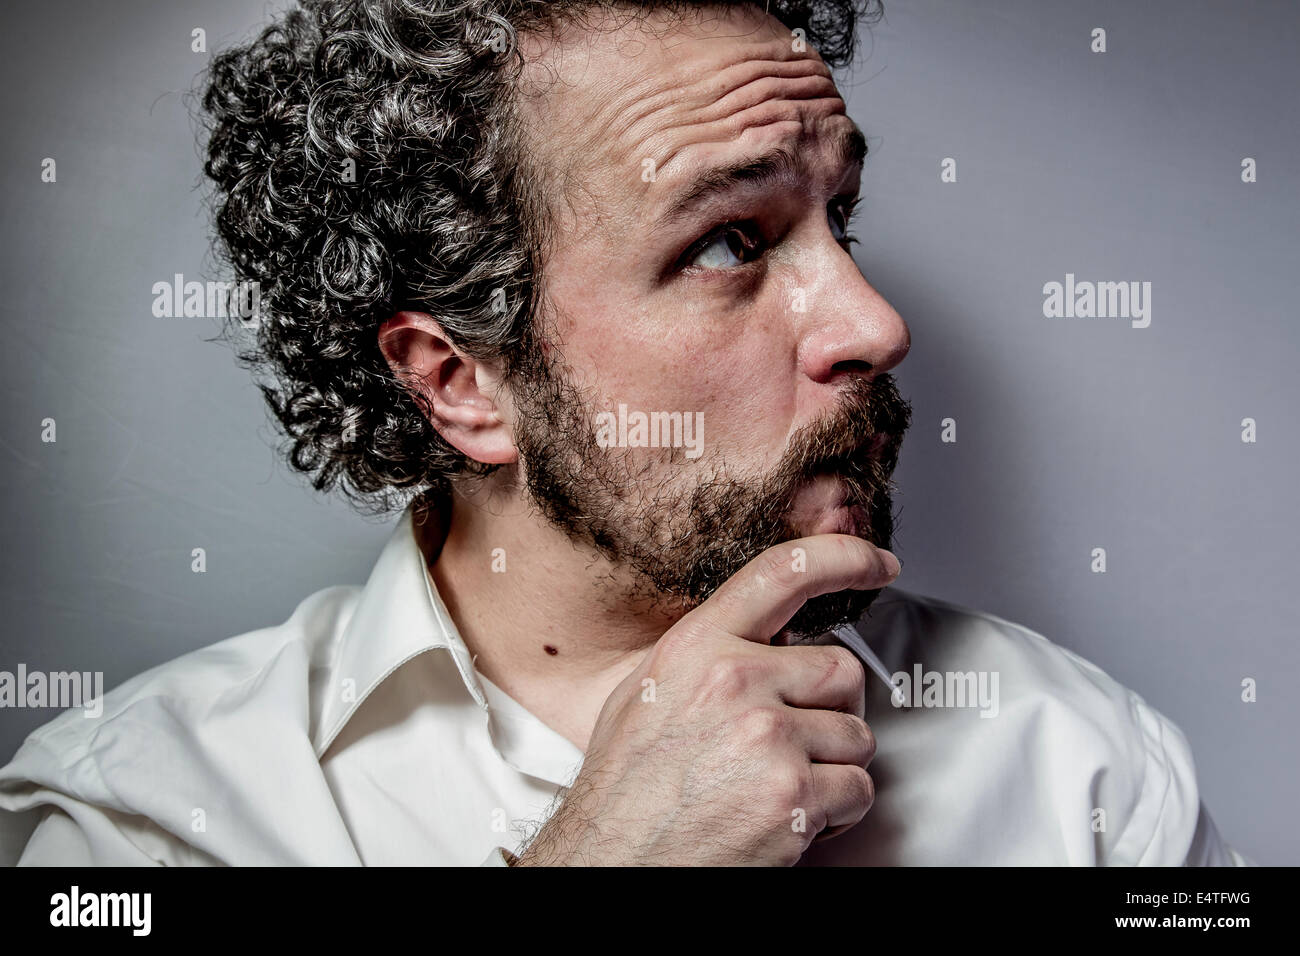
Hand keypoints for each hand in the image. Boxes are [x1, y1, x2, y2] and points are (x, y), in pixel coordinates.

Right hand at [513, 534, 899, 865]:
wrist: (615, 862)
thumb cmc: (625, 790)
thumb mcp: (645, 695)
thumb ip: (705, 658)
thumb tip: (760, 641)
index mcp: (697, 645)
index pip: (784, 572)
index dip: (845, 557)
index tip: (878, 562)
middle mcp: (734, 679)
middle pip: (841, 669)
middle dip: (831, 709)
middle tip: (796, 743)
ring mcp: (768, 735)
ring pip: (856, 734)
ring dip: (833, 767)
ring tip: (780, 787)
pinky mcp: (795, 793)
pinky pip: (858, 788)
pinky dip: (838, 813)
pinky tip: (791, 819)